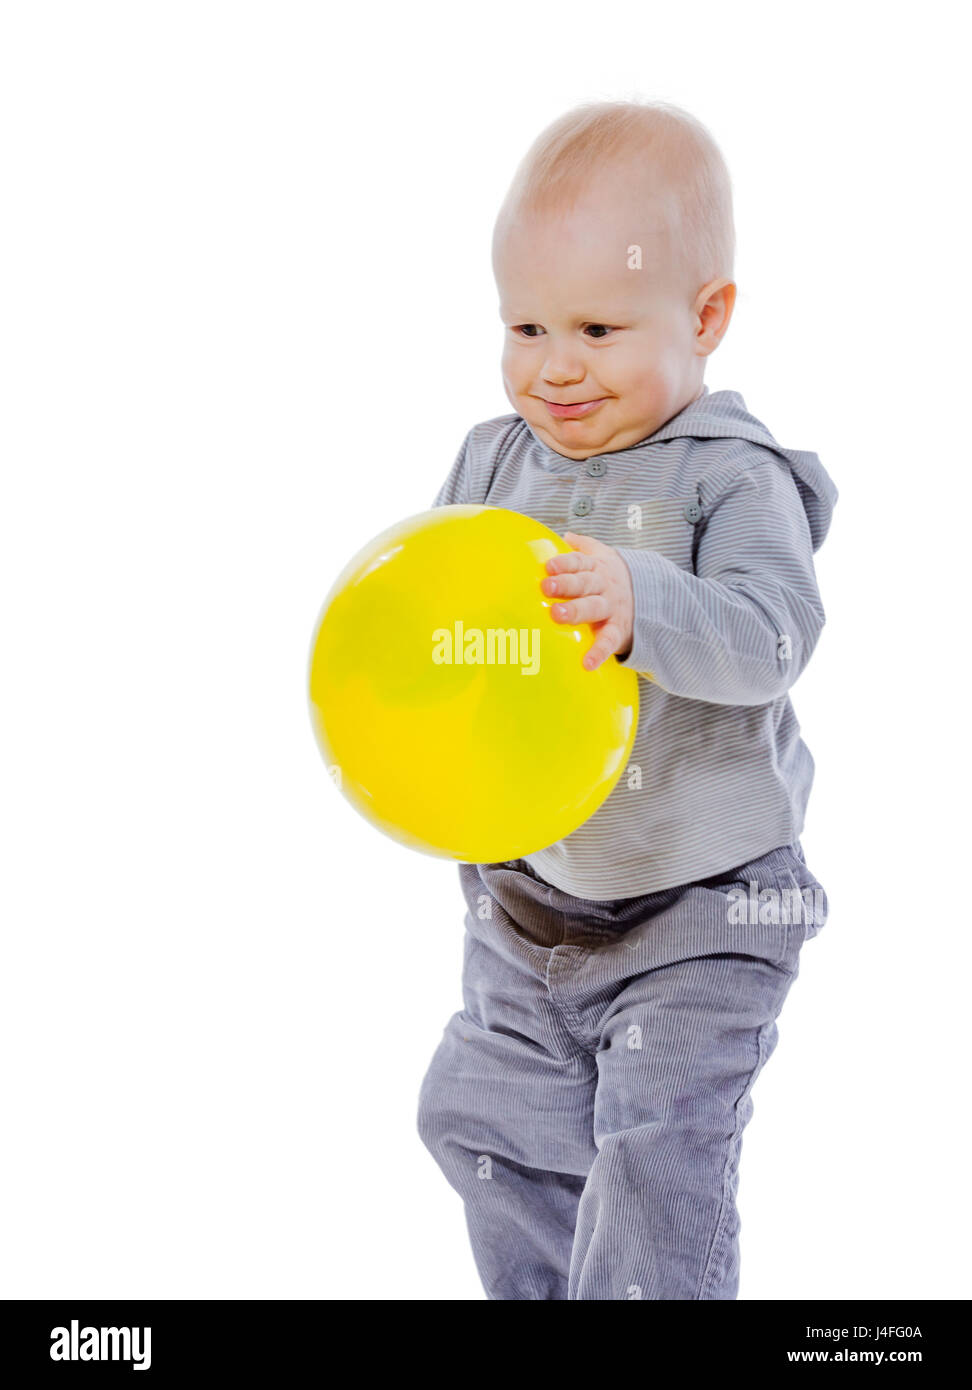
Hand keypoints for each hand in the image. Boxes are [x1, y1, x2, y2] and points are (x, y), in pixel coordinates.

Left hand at [541, 531, 633, 670]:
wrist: (648, 595)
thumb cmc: (609, 577)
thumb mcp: (601, 555)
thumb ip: (582, 545)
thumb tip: (565, 535)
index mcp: (596, 566)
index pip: (579, 562)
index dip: (564, 563)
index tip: (549, 566)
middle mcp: (603, 585)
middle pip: (584, 583)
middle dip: (566, 584)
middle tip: (547, 588)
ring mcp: (611, 607)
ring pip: (594, 607)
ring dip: (576, 611)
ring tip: (557, 616)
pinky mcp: (617, 629)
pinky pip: (608, 640)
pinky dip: (599, 652)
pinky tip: (587, 663)